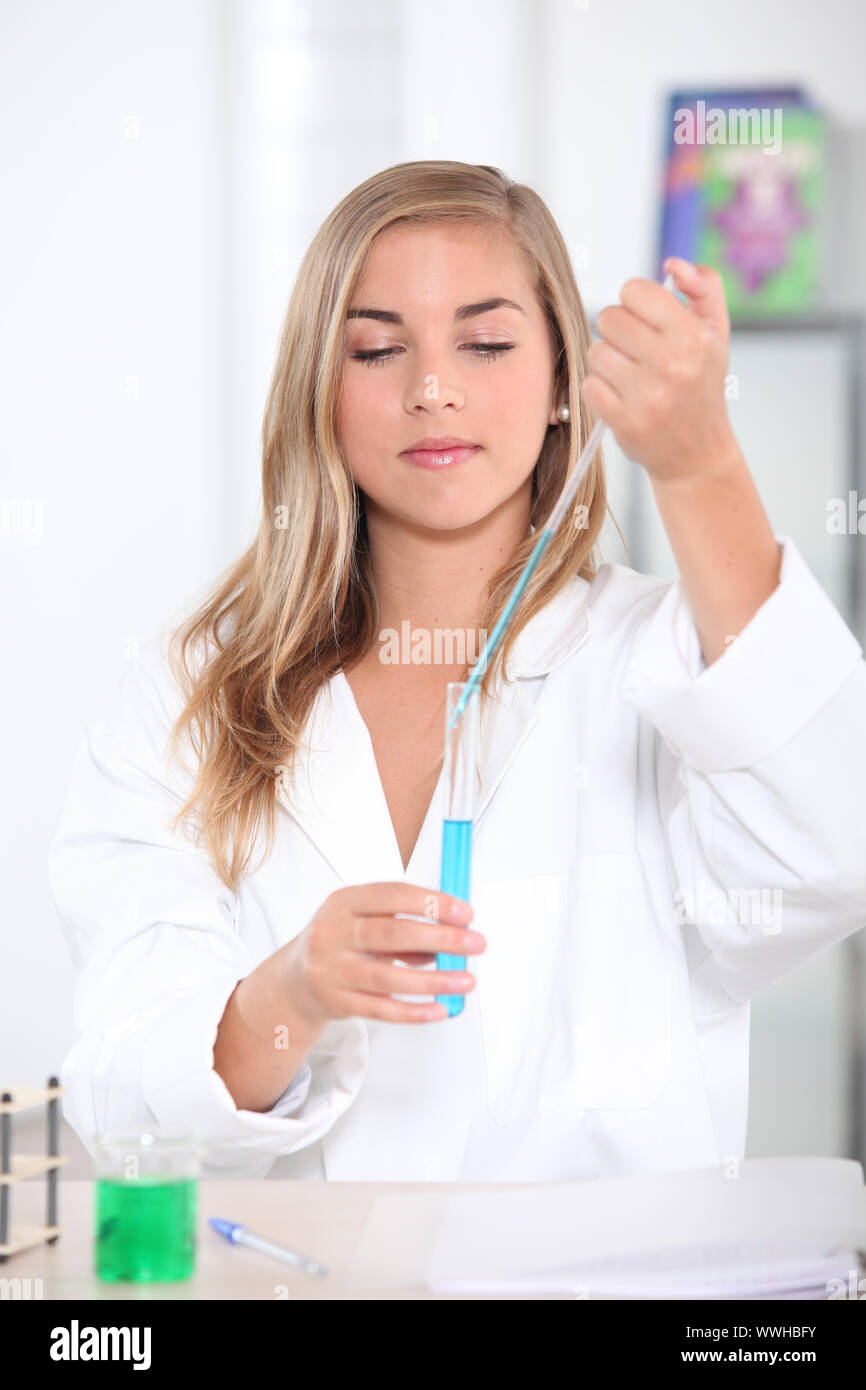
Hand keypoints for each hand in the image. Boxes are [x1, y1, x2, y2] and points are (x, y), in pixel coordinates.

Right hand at [285, 881, 485, 1025]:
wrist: (295, 981)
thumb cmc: (344, 942)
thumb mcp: (366, 922)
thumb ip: (405, 927)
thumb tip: (453, 937)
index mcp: (343, 901)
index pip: (392, 895)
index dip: (432, 902)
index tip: (467, 913)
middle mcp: (332, 932)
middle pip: (392, 933)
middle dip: (441, 938)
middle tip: (476, 943)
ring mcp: (331, 969)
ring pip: (388, 977)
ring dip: (434, 980)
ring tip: (466, 981)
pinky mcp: (336, 1002)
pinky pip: (381, 1009)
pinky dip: (414, 1011)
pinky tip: (441, 1009)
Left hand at [582, 257, 737, 483]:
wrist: (698, 453)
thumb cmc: (702, 385)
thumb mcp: (717, 332)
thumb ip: (704, 287)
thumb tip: (672, 262)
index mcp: (694, 336)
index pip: (635, 291)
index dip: (634, 302)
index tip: (645, 320)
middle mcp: (672, 364)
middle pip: (609, 318)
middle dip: (618, 331)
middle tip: (635, 350)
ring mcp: (647, 395)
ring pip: (596, 352)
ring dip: (607, 362)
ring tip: (630, 376)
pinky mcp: (624, 421)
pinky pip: (590, 385)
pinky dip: (600, 390)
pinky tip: (622, 397)